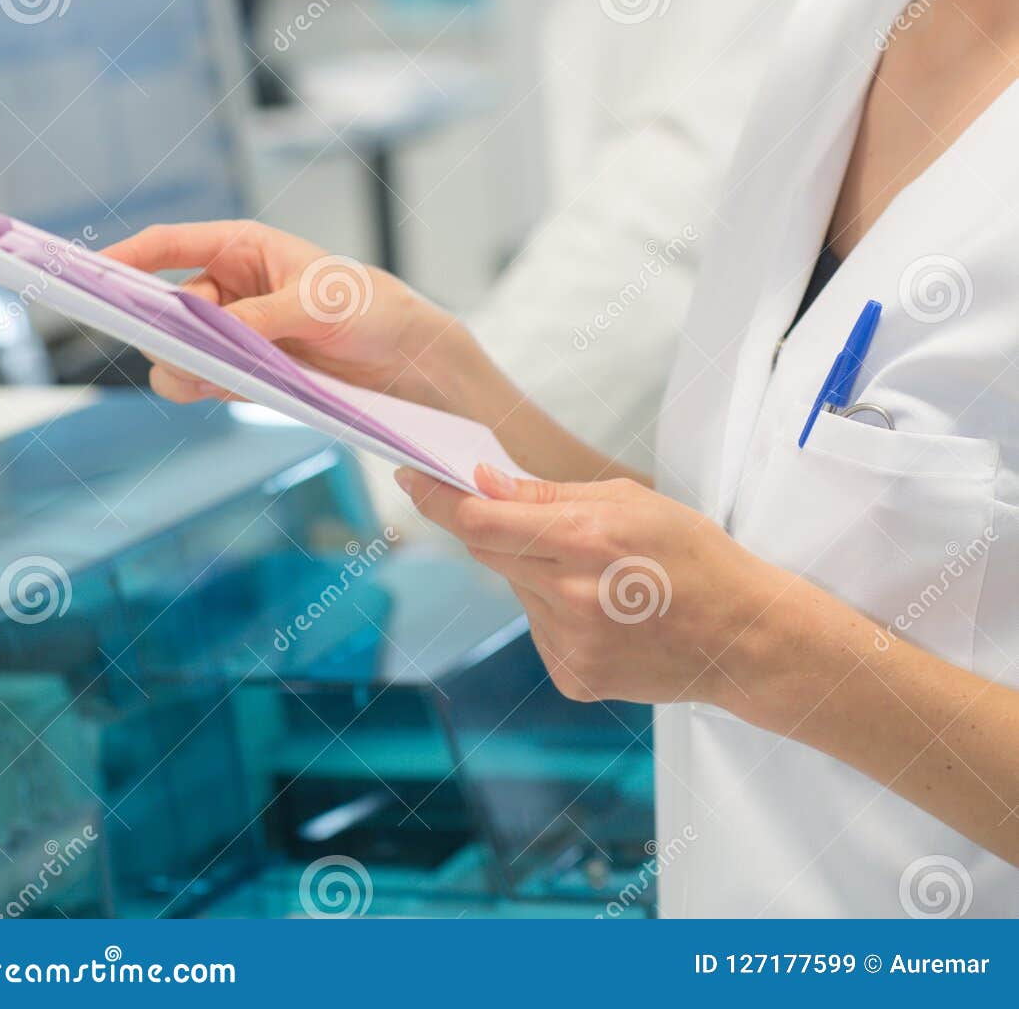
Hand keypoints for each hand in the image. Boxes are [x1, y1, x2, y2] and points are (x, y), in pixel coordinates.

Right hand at [103, 219, 467, 410]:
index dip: (128, 256)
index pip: (170, 245)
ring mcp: (233, 333)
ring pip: (179, 350)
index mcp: (243, 248)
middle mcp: (229, 289)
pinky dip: (203, 387)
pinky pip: (204, 380)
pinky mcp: (243, 371)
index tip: (92, 272)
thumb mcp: (320, 302)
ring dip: (182, 364)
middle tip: (165, 345)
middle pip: (166, 306)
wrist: (404, 358)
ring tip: (198, 374)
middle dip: (159, 326)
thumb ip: (266, 315)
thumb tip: (222, 330)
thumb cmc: (369, 305)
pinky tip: (214, 387)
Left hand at [395, 464, 782, 707]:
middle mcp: (569, 597)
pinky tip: (604, 611)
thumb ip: (548, 495)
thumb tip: (483, 482)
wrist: (742, 637)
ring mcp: (568, 645)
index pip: (480, 520)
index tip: (411, 478)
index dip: (437, 498)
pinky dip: (555, 611)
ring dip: (536, 572)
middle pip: (489, 552)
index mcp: (583, 541)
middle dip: (495, 527)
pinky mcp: (571, 676)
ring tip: (599, 574)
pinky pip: (538, 627)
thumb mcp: (629, 500)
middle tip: (531, 518)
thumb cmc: (693, 556)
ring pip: (517, 590)